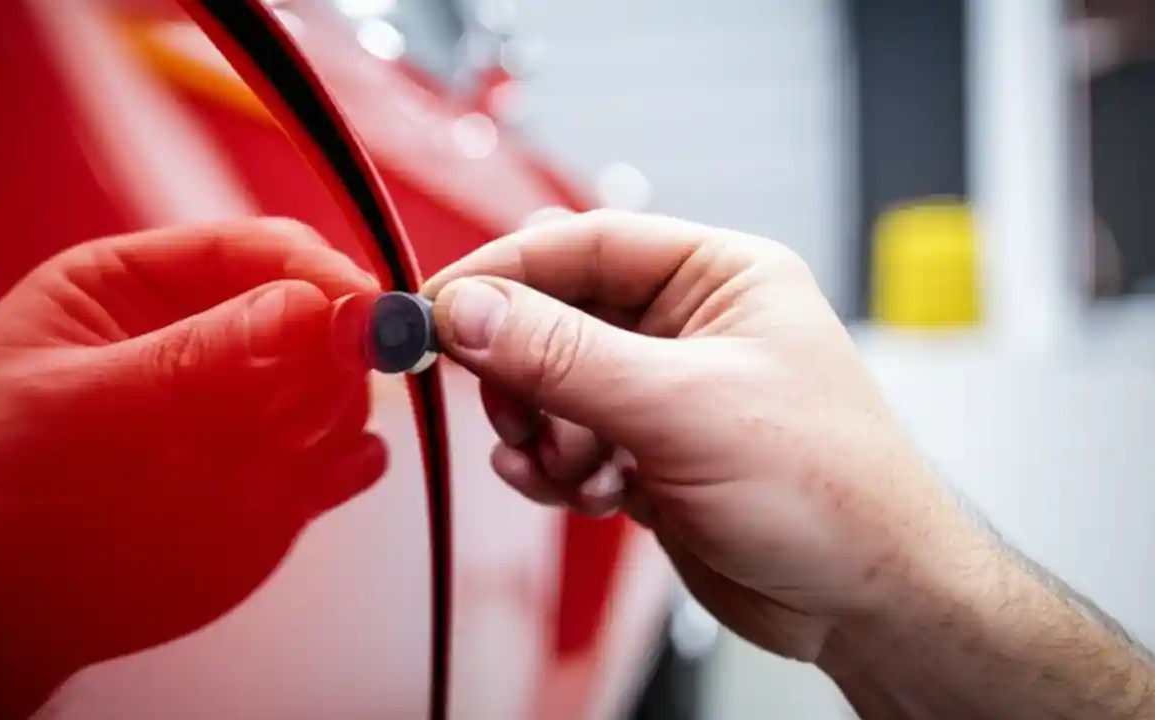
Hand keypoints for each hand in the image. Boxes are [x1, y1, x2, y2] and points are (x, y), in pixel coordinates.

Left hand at [0, 219, 384, 717]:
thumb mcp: (74, 406)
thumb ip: (194, 360)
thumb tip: (308, 307)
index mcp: (141, 287)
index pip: (252, 252)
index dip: (313, 271)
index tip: (360, 307)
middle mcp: (207, 338)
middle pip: (313, 311)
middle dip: (340, 338)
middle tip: (357, 369)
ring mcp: (244, 412)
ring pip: (335, 384)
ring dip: (343, 405)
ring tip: (302, 444)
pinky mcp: (269, 480)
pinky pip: (337, 457)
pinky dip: (348, 463)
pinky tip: (327, 479)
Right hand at [423, 210, 1154, 718]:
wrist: (866, 600)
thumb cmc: (830, 490)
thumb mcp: (683, 408)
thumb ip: (565, 357)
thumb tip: (472, 312)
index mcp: (718, 277)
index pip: (584, 244)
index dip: (505, 272)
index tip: (439, 306)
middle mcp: (689, 327)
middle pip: (557, 318)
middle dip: (521, 371)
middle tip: (507, 410)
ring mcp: (666, 394)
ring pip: (553, 388)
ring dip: (540, 432)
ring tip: (565, 468)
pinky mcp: (650, 453)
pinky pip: (569, 443)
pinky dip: (558, 471)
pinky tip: (585, 493)